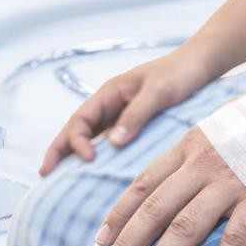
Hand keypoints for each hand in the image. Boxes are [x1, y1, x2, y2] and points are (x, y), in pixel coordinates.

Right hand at [39, 47, 214, 175]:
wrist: (201, 65)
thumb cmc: (179, 73)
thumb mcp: (158, 92)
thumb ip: (136, 114)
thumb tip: (113, 142)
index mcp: (110, 93)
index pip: (81, 119)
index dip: (76, 139)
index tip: (87, 158)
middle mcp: (111, 106)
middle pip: (77, 130)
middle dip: (59, 150)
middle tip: (44, 174)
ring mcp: (120, 117)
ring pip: (91, 138)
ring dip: (74, 155)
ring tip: (61, 180)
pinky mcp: (134, 126)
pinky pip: (110, 144)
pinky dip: (100, 158)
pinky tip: (97, 175)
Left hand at [93, 127, 245, 245]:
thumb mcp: (217, 124)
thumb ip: (194, 149)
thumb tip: (176, 169)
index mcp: (189, 146)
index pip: (143, 184)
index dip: (119, 214)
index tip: (100, 240)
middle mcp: (202, 164)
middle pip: (154, 210)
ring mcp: (231, 181)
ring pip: (185, 228)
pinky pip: (236, 238)